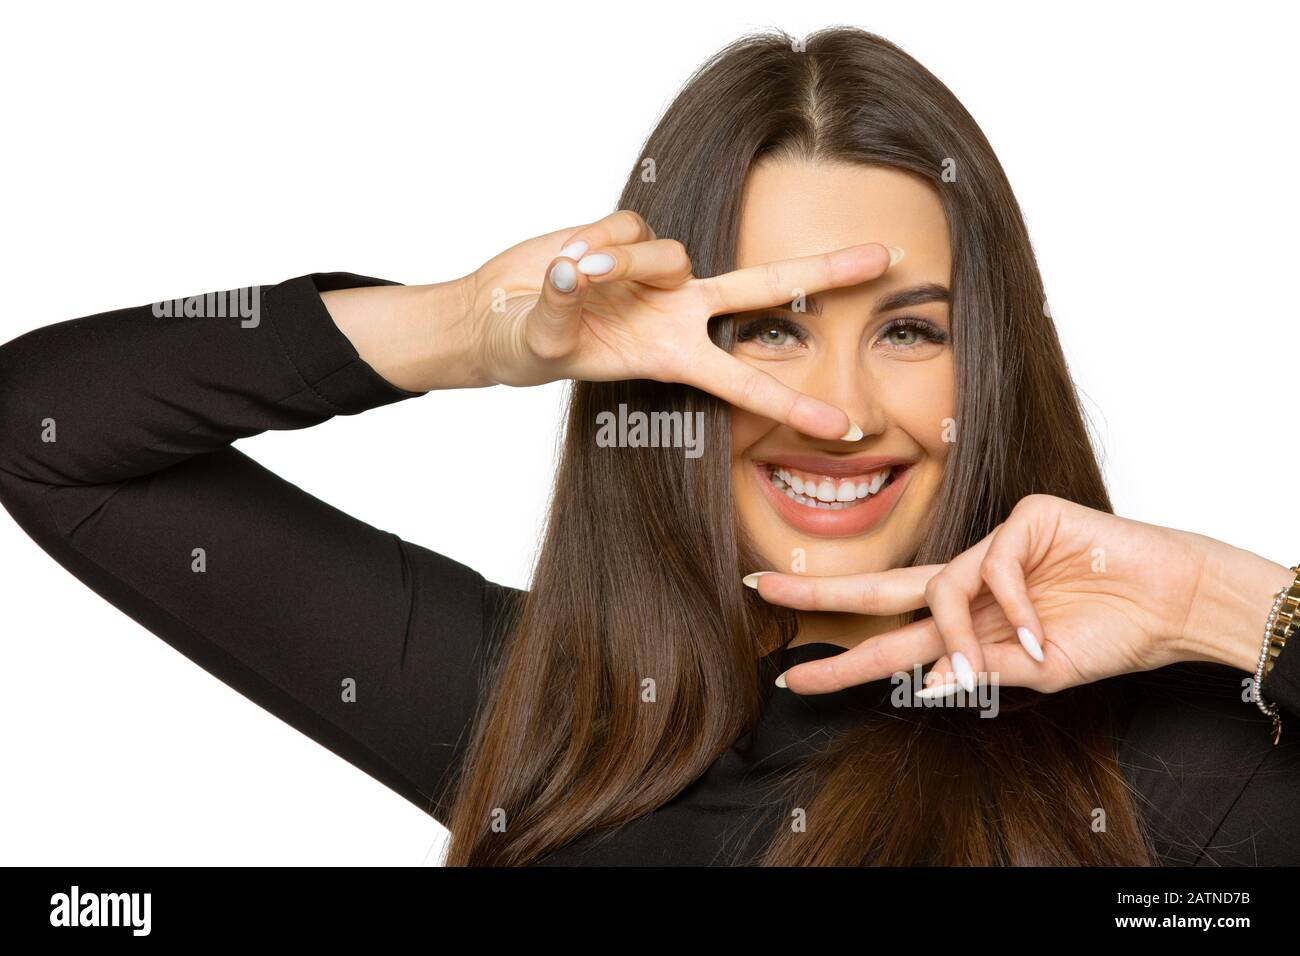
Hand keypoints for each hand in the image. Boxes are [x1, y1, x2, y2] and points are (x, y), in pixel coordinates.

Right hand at [464, 209, 898, 439]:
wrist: (496, 316)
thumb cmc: (530, 345)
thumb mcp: (546, 347)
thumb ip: (559, 313)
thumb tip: (570, 271)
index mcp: (673, 356)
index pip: (744, 382)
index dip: (793, 404)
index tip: (843, 428)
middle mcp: (678, 311)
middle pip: (764, 288)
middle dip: (822, 273)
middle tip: (884, 259)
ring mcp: (657, 272)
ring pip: (669, 253)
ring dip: (621, 265)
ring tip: (574, 276)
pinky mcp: (630, 232)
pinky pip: (626, 226)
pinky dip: (592, 244)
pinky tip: (566, 259)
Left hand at [748, 494, 1294, 694]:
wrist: (1171, 604)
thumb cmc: (1108, 636)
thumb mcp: (1037, 672)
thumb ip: (981, 671)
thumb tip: (925, 683)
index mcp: (968, 620)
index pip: (890, 639)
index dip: (842, 658)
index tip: (792, 677)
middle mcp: (970, 581)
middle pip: (882, 588)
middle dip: (822, 594)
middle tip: (765, 593)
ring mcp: (994, 545)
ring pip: (941, 585)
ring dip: (966, 634)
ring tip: (1014, 659)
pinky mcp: (1024, 517)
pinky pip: (993, 566)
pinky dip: (1015, 606)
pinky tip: (1044, 630)